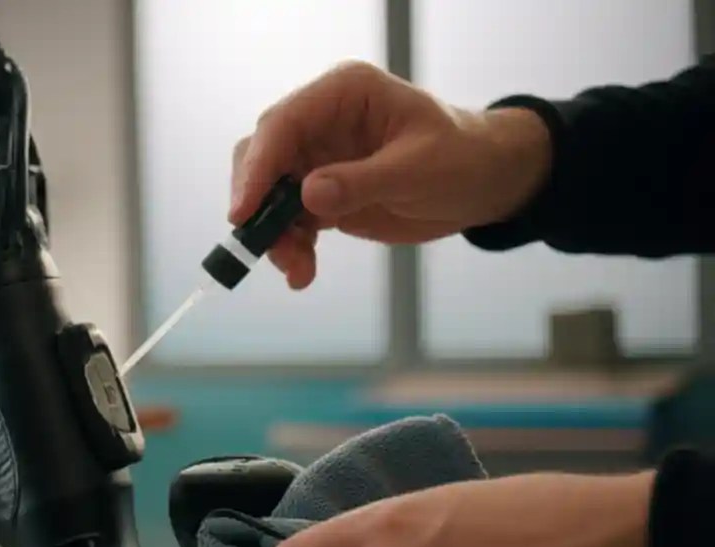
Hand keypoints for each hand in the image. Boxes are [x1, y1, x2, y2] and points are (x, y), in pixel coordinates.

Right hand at [230, 61, 551, 289]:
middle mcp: (321, 121)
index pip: (283, 123)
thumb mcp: (419, 169)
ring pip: (269, 195)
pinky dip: (290, 247)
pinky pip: (288, 220)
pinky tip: (302, 272)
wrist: (483, 185)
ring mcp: (317, 158)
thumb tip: (308, 195)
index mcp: (343, 94)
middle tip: (265, 245)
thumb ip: (362, 181)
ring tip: (297, 268)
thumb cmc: (462, 159)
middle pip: (263, 157)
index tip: (243, 211)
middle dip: (258, 204)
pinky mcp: (321, 192)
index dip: (257, 167)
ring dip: (274, 235)